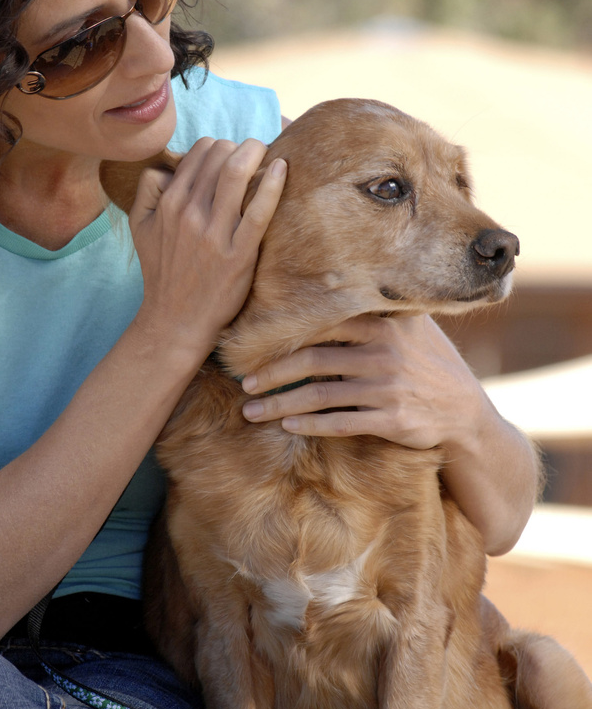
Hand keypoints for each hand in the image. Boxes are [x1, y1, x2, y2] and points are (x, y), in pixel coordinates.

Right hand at [131, 138, 286, 360]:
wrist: (176, 319)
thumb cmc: (163, 271)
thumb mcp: (139, 226)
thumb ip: (148, 189)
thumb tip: (169, 164)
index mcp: (169, 203)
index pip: (201, 151)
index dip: (220, 148)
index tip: (231, 159)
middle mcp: (189, 213)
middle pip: (221, 154)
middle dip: (241, 148)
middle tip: (253, 158)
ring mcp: (215, 233)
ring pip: (237, 171)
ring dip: (257, 153)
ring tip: (268, 156)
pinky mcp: (239, 254)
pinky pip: (259, 209)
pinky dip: (272, 183)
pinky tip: (281, 168)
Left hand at [240, 313, 540, 552]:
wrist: (465, 412)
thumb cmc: (429, 363)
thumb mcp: (411, 326)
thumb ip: (375, 311)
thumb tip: (327, 283)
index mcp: (384, 323)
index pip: (322, 324)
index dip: (284, 336)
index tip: (253, 346)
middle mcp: (384, 352)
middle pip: (312, 358)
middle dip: (272, 373)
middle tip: (243, 383)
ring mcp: (388, 387)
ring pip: (320, 395)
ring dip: (280, 405)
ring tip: (251, 412)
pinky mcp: (393, 420)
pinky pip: (340, 423)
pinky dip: (310, 424)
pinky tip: (287, 425)